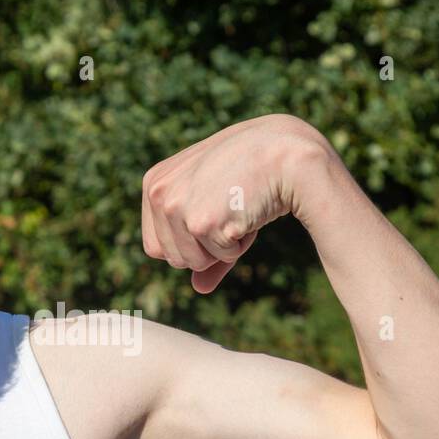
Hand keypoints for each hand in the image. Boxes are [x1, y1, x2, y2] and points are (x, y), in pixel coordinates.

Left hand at [140, 114, 329, 292]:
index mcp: (154, 183)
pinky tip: (247, 210)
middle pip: (174, 259)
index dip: (189, 244)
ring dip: (223, 247)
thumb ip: (200, 244)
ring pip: (195, 263)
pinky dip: (240, 244)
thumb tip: (198, 288)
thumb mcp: (215, 201)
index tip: (212, 214)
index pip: (156, 247)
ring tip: (236, 208)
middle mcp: (159, 194)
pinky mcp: (201, 222)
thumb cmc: (250, 174)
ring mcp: (177, 208)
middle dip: (206, 248)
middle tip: (228, 209)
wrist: (284, 150)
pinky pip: (221, 257)